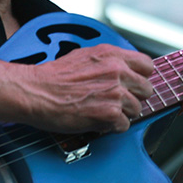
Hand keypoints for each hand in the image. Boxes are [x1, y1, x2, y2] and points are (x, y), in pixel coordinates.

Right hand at [20, 44, 154, 133]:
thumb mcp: (84, 56)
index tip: (133, 84)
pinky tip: (97, 121)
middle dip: (134, 97)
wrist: (35, 92)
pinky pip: (124, 125)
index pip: (147, 65)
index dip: (141, 76)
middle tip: (116, 101)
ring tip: (102, 111)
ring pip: (137, 109)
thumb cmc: (53, 77)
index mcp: (112, 55)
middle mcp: (117, 71)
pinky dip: (112, 127)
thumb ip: (108, 61)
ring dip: (122, 114)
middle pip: (146, 89)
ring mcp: (116, 92)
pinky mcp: (110, 113)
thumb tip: (122, 69)